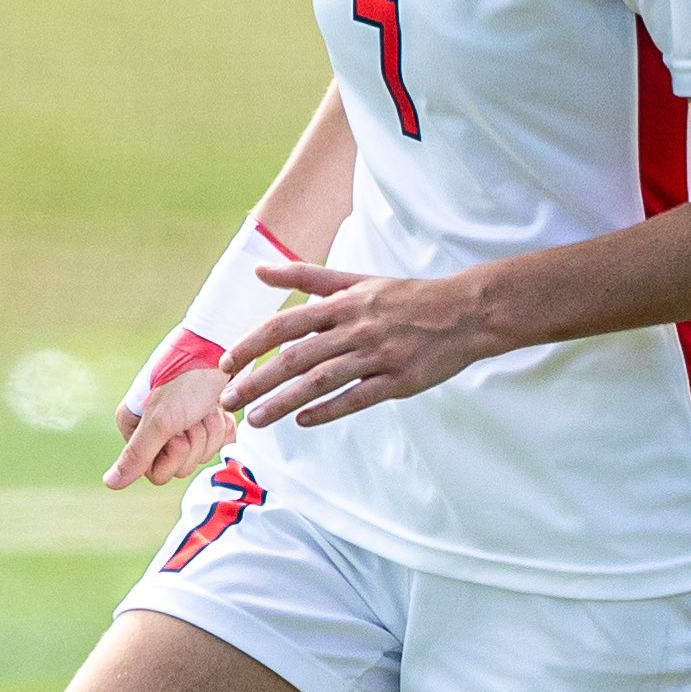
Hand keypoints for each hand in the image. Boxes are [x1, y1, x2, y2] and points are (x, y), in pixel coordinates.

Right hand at [104, 361, 236, 489]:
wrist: (221, 345)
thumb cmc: (187, 378)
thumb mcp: (160, 420)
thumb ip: (136, 455)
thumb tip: (110, 483)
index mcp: (134, 427)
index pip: (155, 473)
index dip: (173, 454)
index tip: (176, 428)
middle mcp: (154, 428)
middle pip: (181, 466)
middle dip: (195, 441)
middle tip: (193, 414)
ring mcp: (182, 424)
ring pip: (202, 455)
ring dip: (210, 430)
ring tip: (206, 406)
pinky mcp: (206, 418)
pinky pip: (219, 443)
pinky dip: (224, 426)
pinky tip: (219, 407)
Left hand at [218, 263, 493, 428]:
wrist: (465, 312)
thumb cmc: (406, 297)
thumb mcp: (356, 280)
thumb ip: (306, 276)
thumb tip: (259, 270)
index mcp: (342, 304)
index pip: (284, 325)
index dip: (251, 345)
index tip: (225, 363)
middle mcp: (354, 328)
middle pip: (294, 357)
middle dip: (255, 380)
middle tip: (227, 400)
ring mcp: (376, 356)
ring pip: (320, 382)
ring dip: (283, 402)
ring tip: (255, 420)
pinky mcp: (398, 381)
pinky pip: (356, 398)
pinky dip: (327, 410)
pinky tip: (303, 421)